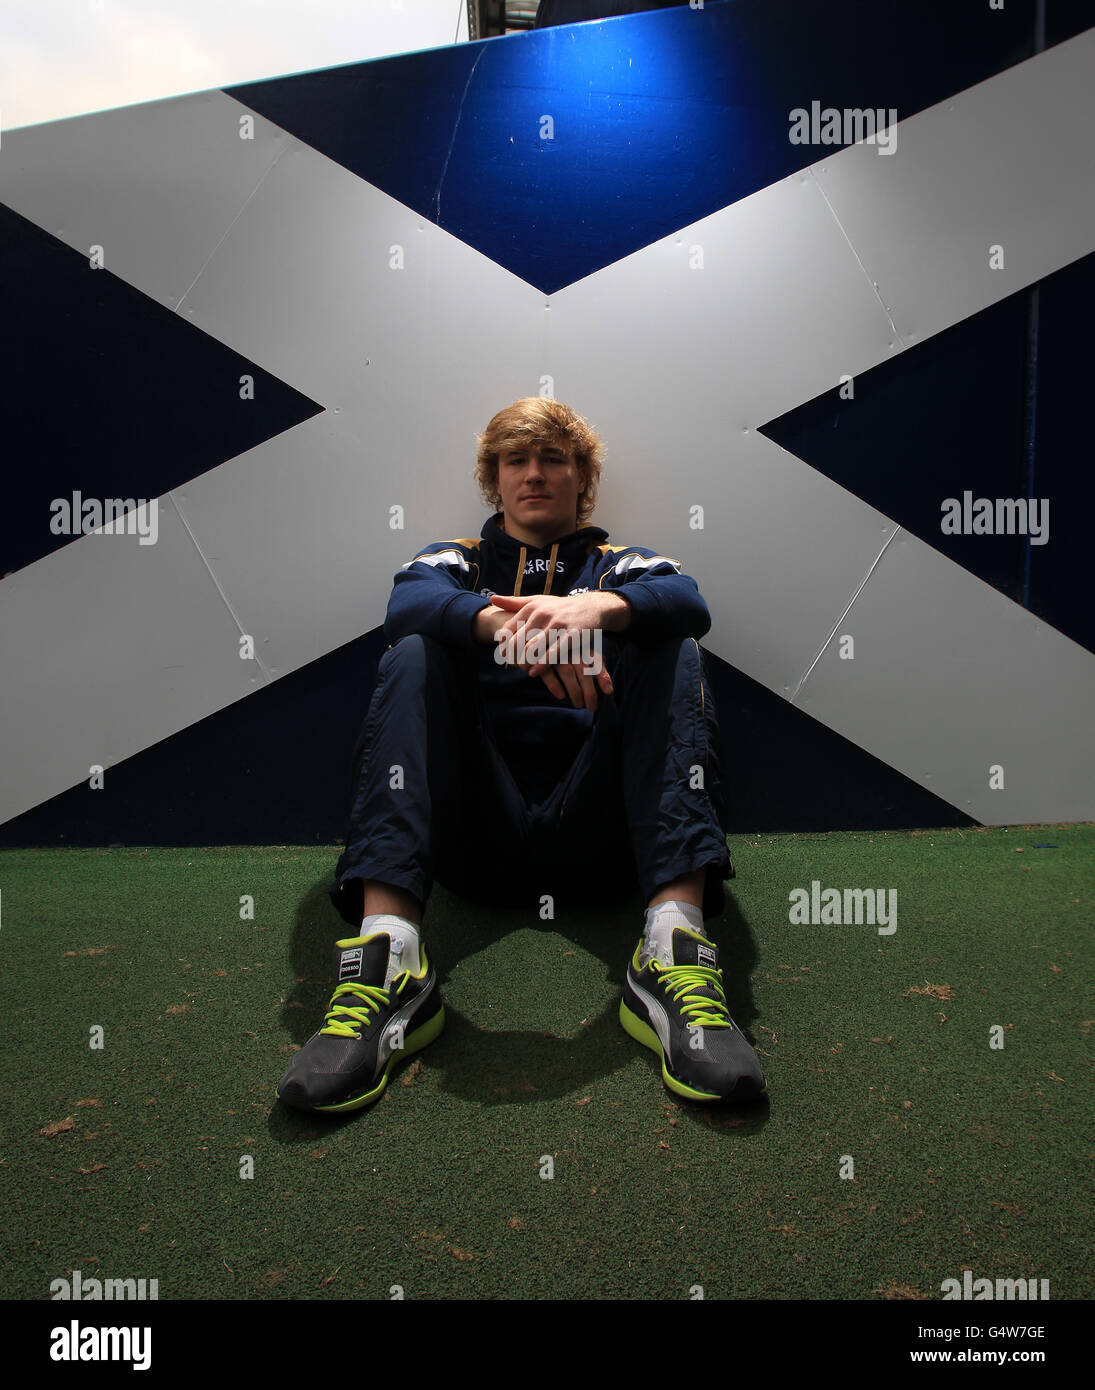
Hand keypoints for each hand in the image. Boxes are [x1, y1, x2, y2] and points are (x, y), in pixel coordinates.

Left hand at [488, 592, 623, 709]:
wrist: (591, 607)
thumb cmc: (559, 607)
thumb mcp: (537, 601)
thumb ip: (514, 602)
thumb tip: (492, 599)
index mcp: (531, 608)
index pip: (508, 630)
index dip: (502, 645)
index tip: (502, 655)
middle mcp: (542, 615)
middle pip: (517, 642)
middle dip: (511, 656)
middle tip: (511, 665)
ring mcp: (558, 625)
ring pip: (533, 649)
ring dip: (524, 663)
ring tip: (522, 669)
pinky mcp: (572, 635)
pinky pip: (553, 654)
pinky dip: (541, 665)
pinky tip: (534, 673)